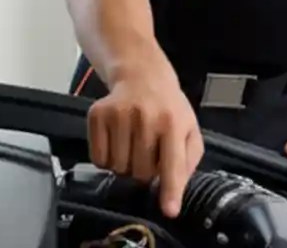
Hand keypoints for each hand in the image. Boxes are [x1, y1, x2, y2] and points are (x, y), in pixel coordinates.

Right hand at [87, 72, 203, 217]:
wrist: (141, 75)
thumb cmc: (168, 108)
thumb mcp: (188, 129)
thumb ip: (187, 160)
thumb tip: (175, 189)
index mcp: (174, 122)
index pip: (172, 163)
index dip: (170, 190)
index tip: (170, 211)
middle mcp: (146, 117)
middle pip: (140, 173)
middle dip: (145, 172)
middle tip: (148, 152)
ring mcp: (119, 114)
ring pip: (118, 168)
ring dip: (125, 165)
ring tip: (133, 144)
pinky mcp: (97, 115)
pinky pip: (98, 159)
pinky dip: (106, 159)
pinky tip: (116, 141)